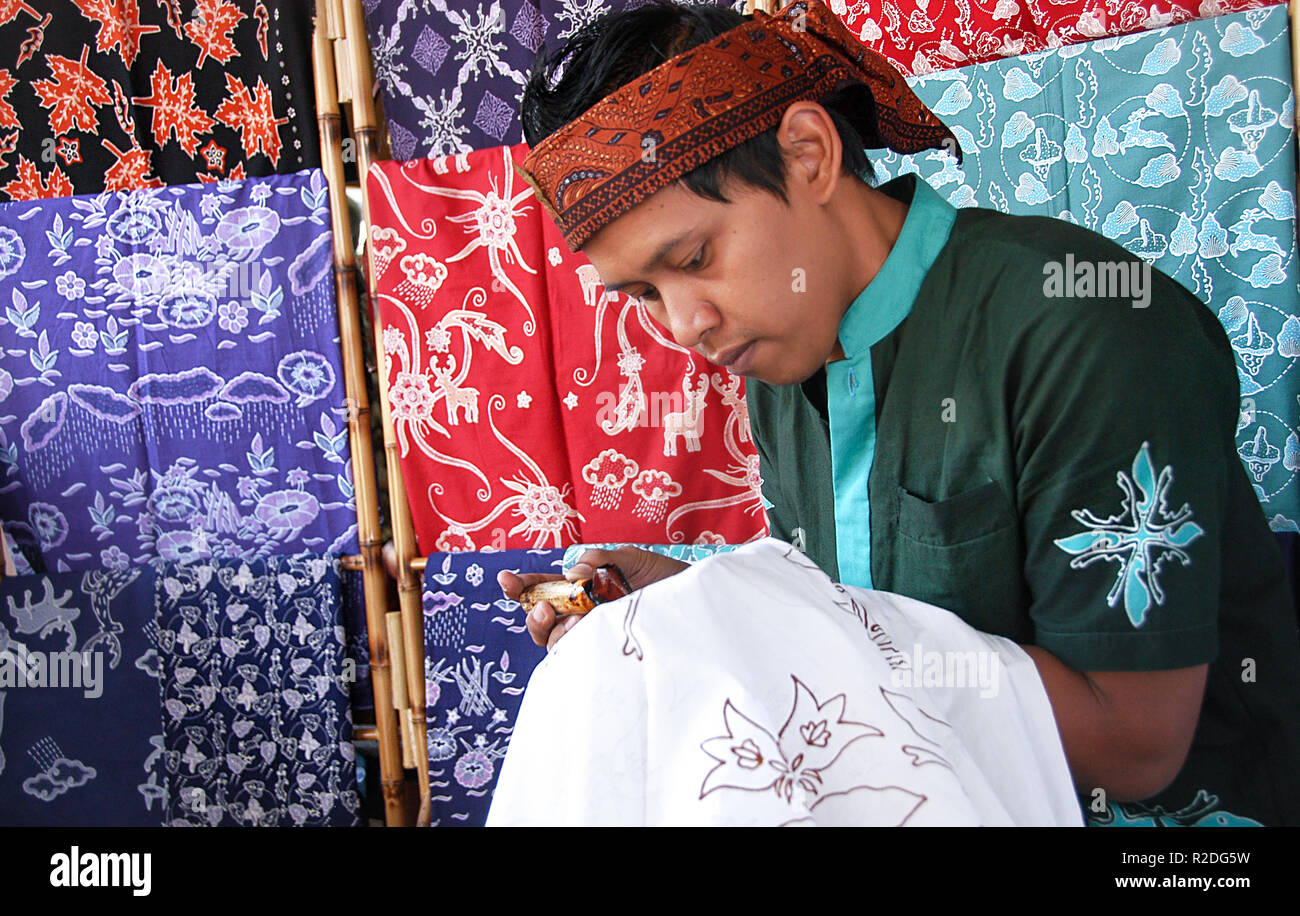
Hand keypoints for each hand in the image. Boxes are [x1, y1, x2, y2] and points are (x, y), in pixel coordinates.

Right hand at [497, 547, 688, 650]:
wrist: (698, 604)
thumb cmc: (668, 580)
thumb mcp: (633, 559)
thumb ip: (601, 559)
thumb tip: (575, 570)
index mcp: (583, 590)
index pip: (544, 589)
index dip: (522, 587)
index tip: (506, 580)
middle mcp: (583, 616)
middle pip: (542, 621)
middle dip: (533, 615)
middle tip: (541, 610)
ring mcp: (595, 637)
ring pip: (556, 643)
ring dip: (556, 634)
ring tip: (575, 623)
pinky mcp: (608, 656)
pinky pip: (580, 658)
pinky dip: (575, 648)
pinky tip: (585, 635)